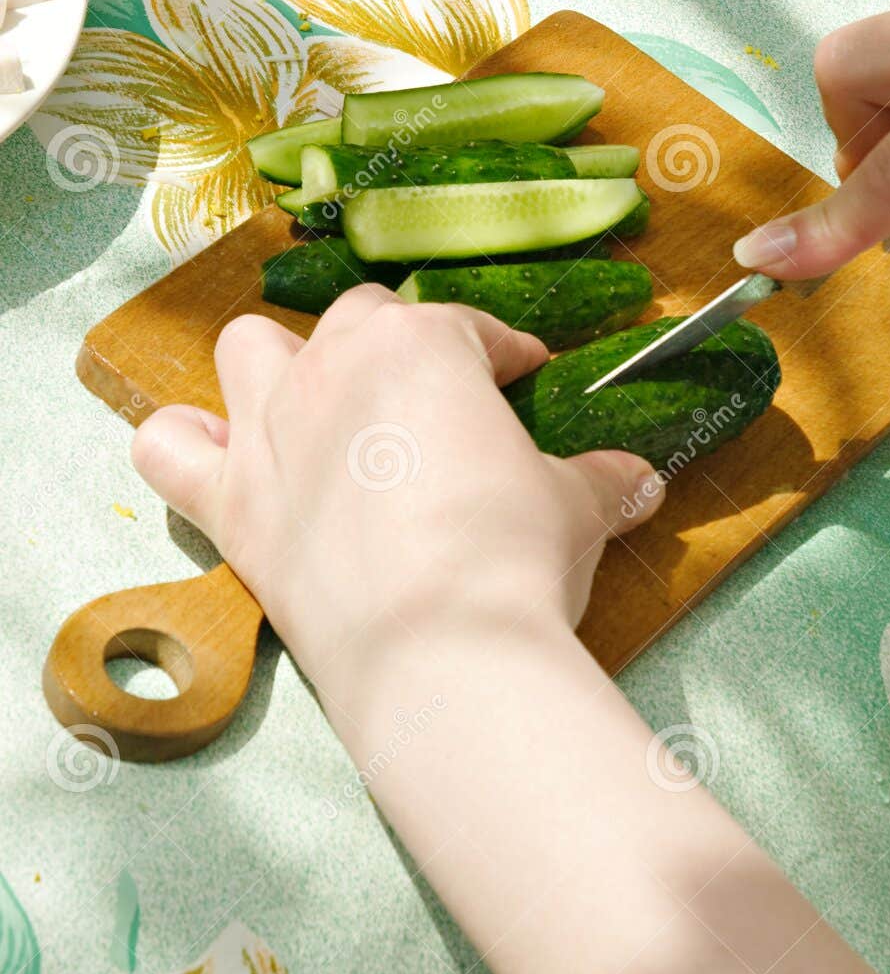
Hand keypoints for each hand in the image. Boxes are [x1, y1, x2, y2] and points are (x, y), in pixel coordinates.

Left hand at [130, 287, 660, 691]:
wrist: (445, 651)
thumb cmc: (514, 557)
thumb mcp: (578, 507)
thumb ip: (599, 480)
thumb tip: (637, 481)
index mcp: (421, 346)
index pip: (468, 327)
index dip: (502, 353)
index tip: (522, 376)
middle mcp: (333, 367)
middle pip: (355, 321)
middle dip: (393, 348)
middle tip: (432, 403)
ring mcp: (270, 431)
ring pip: (250, 350)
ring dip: (280, 368)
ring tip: (320, 410)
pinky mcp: (231, 505)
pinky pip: (169, 447)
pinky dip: (187, 446)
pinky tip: (218, 459)